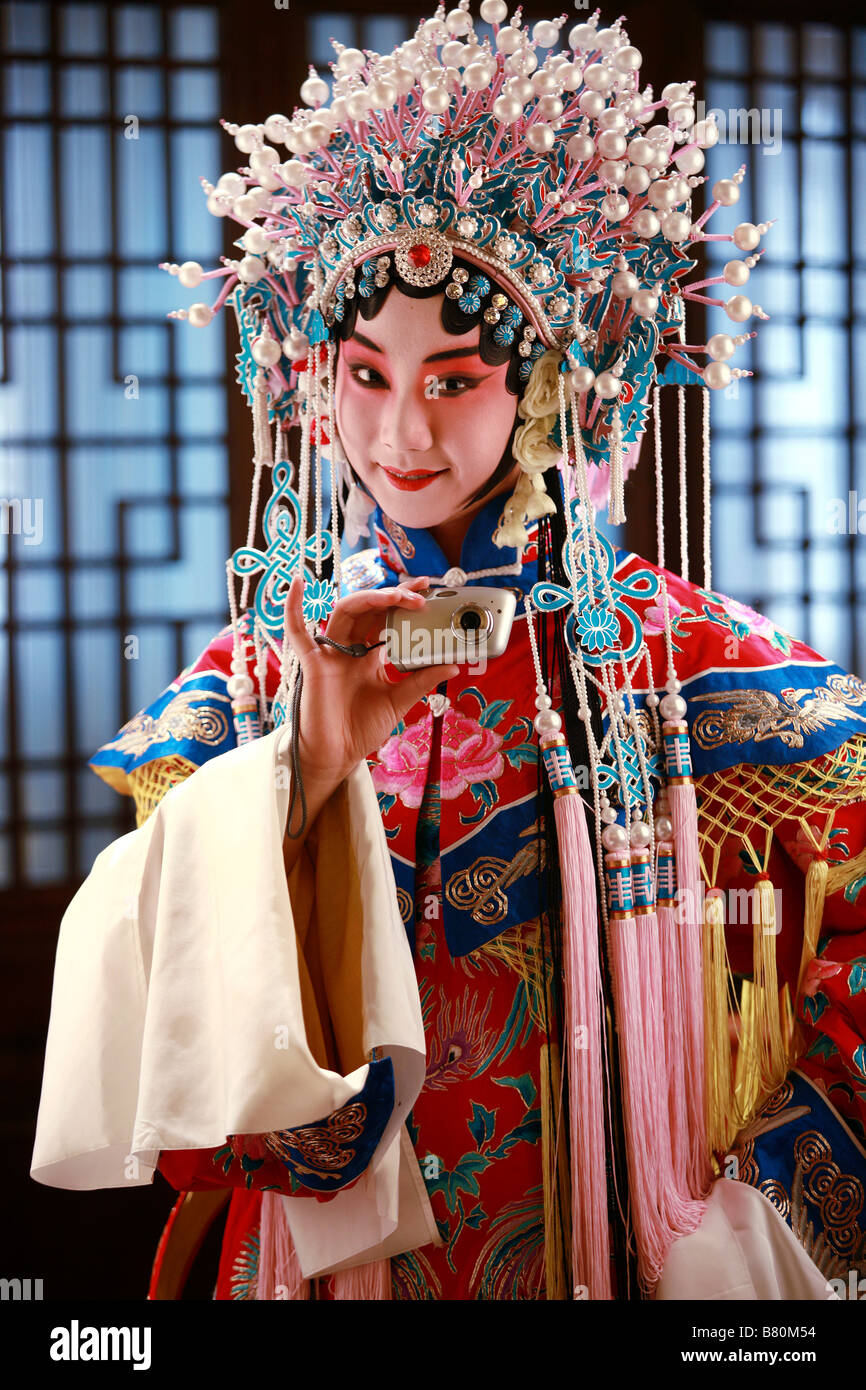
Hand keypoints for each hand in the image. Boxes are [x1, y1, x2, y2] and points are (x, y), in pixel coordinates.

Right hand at [282, 573, 458, 798]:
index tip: (426, 591)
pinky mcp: (312, 664)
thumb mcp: (399, 701)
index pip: (386, 618)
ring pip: (344, 612)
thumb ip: (421, 680)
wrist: (338, 756)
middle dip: (392, 597)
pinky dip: (293, 609)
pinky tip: (298, 584)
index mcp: (369, 655)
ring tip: (395, 596)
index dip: (403, 602)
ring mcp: (330, 653)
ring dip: (369, 598)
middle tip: (419, 594)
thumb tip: (452, 663)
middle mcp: (349, 648)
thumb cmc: (362, 729)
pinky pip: (297, 633)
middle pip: (369, 609)